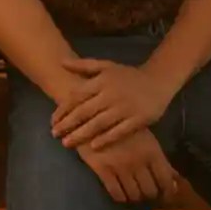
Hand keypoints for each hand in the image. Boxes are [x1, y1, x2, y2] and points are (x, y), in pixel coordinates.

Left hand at [52, 59, 171, 149]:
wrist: (158, 81)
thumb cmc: (128, 75)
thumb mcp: (106, 66)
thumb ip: (84, 65)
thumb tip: (61, 62)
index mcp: (102, 81)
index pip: (77, 96)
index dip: (63, 109)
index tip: (52, 121)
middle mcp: (111, 94)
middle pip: (85, 111)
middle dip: (67, 124)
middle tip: (54, 134)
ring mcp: (125, 107)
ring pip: (99, 123)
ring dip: (81, 134)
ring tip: (67, 143)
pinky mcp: (138, 119)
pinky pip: (119, 131)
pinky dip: (106, 139)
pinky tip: (93, 147)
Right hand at [77, 128, 179, 203]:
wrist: (93, 113)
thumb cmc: (122, 122)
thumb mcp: (146, 137)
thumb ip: (160, 158)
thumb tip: (175, 178)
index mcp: (152, 151)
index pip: (166, 180)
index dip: (168, 191)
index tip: (167, 194)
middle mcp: (138, 161)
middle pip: (150, 190)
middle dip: (151, 194)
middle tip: (148, 192)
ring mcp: (120, 167)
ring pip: (134, 194)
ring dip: (136, 196)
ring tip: (135, 193)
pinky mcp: (103, 170)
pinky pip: (116, 192)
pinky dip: (120, 197)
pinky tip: (121, 194)